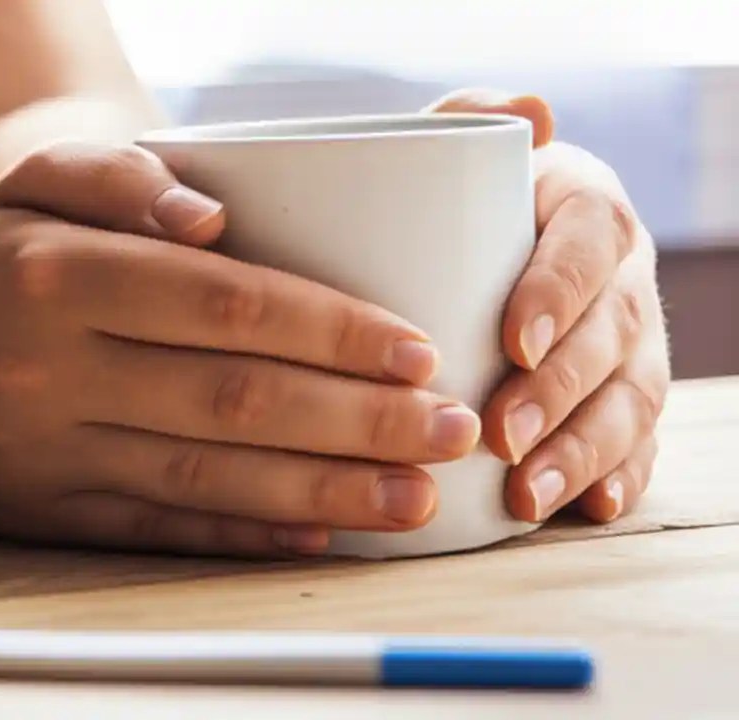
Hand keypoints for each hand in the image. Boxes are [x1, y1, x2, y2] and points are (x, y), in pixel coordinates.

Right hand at [0, 143, 481, 556]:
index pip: (221, 304)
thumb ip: (123, 177)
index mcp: (54, 276)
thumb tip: (219, 218)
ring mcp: (47, 455)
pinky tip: (325, 532)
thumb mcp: (32, 186)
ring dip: (326, 489)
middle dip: (358, 418)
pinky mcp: (47, 516)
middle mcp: (47, 371)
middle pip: (233, 400)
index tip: (416, 349)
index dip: (330, 330)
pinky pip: (161, 533)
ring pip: (209, 480)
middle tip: (453, 428)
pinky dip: (248, 537)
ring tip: (419, 493)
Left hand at [431, 90, 670, 524]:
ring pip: (630, 401)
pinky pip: (639, 445)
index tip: (514, 341)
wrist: (478, 243)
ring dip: (582, 451)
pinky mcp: (625, 397)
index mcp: (588, 207)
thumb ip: (475, 118)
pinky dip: (617, 478)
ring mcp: (633, 344)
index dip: (561, 292)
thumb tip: (532, 115)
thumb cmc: (456, 201)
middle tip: (500, 436)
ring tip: (526, 494)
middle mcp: (624, 278)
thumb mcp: (457, 150)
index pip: (592, 243)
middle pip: (612, 335)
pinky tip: (585, 509)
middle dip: (560, 392)